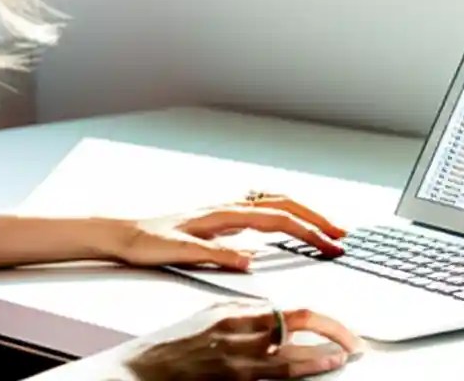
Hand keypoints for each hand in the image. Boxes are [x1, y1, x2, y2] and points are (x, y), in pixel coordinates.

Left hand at [107, 194, 348, 271]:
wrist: (122, 233)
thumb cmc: (146, 241)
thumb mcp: (179, 251)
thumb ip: (216, 254)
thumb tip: (251, 259)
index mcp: (225, 214)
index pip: (279, 219)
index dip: (309, 231)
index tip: (331, 243)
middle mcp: (229, 207)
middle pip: (285, 204)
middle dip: (317, 218)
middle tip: (340, 234)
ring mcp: (225, 210)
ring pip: (275, 203)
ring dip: (303, 213)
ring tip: (322, 227)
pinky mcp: (220, 218)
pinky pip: (262, 209)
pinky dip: (283, 213)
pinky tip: (284, 224)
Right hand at [123, 299, 362, 379]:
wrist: (135, 371)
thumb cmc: (169, 349)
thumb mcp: (206, 319)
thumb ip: (240, 315)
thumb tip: (272, 315)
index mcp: (234, 311)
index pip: (290, 310)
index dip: (322, 320)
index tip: (338, 329)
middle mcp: (238, 330)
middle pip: (298, 322)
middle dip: (334, 331)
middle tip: (354, 343)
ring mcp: (235, 358)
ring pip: (291, 355)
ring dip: (323, 357)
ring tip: (341, 358)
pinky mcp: (230, 380)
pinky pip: (272, 378)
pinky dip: (297, 375)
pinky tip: (315, 373)